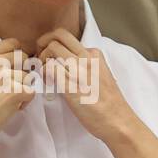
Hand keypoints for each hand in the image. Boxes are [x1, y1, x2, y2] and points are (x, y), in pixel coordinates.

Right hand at [0, 38, 36, 145]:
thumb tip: (19, 60)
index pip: (13, 43)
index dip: (17, 56)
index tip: (13, 68)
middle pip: (23, 58)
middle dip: (21, 72)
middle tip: (9, 87)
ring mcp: (6, 75)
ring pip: (29, 76)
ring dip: (22, 88)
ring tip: (6, 100)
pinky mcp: (15, 91)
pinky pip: (31, 92)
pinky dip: (25, 102)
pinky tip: (10, 108)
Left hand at [35, 28, 134, 143]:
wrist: (117, 121)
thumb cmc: (108, 103)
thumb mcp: (100, 75)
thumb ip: (85, 66)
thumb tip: (66, 65)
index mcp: (94, 54)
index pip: (67, 38)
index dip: (53, 44)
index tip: (51, 57)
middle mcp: (87, 58)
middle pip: (57, 36)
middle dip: (43, 44)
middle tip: (41, 59)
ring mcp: (79, 71)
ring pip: (51, 49)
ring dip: (42, 60)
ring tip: (46, 75)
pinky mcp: (71, 86)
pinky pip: (50, 69)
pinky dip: (44, 74)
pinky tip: (48, 84)